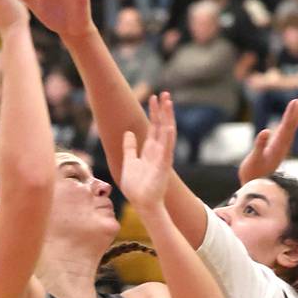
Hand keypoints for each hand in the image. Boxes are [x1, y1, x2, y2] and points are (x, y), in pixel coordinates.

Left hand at [120, 92, 175, 212]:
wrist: (142, 204)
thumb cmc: (137, 187)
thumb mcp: (129, 162)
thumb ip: (130, 148)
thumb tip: (128, 133)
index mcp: (150, 150)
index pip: (154, 127)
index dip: (154, 112)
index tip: (152, 97)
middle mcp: (159, 151)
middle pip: (162, 126)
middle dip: (162, 110)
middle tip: (163, 93)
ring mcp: (163, 158)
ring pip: (167, 133)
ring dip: (168, 118)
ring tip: (168, 103)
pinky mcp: (163, 166)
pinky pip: (167, 150)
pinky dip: (168, 138)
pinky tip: (169, 125)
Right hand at [238, 95, 297, 184]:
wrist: (255, 186)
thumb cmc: (252, 173)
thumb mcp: (254, 159)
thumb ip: (260, 145)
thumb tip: (265, 131)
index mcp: (277, 146)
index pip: (286, 126)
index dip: (290, 114)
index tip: (294, 101)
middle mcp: (282, 145)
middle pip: (292, 125)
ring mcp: (281, 147)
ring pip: (292, 128)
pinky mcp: (278, 148)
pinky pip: (288, 133)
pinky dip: (293, 124)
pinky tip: (294, 119)